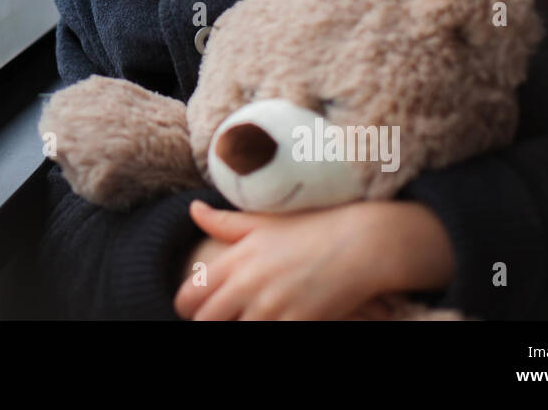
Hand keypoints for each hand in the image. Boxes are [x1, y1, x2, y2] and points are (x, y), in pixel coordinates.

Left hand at [173, 198, 453, 319]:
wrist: (360, 243)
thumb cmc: (310, 228)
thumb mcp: (263, 221)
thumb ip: (224, 221)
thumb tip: (194, 209)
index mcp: (235, 259)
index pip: (189, 295)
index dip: (187, 307)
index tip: (196, 308)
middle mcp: (248, 285)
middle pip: (205, 321)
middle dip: (207, 322)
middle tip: (221, 317)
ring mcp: (272, 307)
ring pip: (235, 331)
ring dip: (238, 326)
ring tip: (247, 317)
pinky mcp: (298, 322)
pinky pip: (270, 338)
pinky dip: (267, 332)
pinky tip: (272, 322)